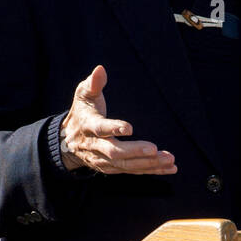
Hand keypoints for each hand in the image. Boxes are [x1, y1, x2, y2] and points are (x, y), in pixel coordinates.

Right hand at [59, 65, 176, 174]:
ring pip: (127, 165)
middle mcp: (96, 147)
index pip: (100, 129)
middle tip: (154, 149)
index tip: (130, 128)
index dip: (114, 129)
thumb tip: (100, 69)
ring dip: (149, 164)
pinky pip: (134, 170)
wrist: (69, 142)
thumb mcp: (83, 95)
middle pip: (115, 152)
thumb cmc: (82, 112)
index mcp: (89, 126)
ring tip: (169, 159)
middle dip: (135, 151)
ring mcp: (105, 160)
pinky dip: (152, 170)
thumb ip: (93, 83)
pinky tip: (170, 168)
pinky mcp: (114, 168)